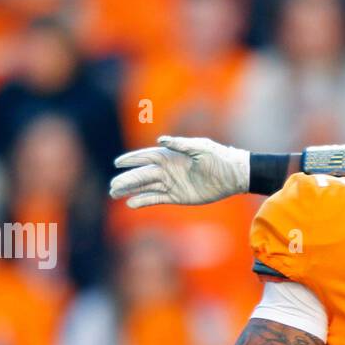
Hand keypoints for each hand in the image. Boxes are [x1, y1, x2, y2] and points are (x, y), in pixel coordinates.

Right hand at [109, 135, 249, 208]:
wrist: (233, 175)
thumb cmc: (218, 158)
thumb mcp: (200, 148)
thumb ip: (180, 145)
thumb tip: (161, 141)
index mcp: (170, 156)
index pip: (145, 157)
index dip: (131, 160)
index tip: (117, 164)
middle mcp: (167, 169)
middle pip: (142, 174)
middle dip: (126, 179)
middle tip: (111, 186)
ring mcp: (171, 183)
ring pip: (146, 187)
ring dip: (130, 190)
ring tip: (114, 194)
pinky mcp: (177, 196)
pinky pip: (157, 198)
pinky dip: (144, 201)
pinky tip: (131, 203)